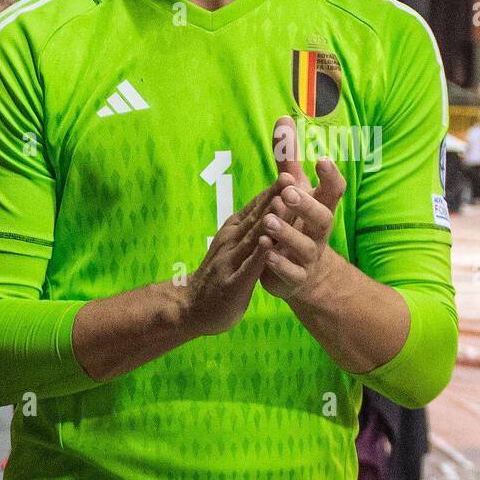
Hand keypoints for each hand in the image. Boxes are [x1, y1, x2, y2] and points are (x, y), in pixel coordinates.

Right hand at [183, 180, 281, 335]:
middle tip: (290, 177)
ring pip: (253, 238)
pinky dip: (258, 255)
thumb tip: (265, 201)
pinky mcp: (232, 284)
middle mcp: (230, 243)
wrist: (189, 307)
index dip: (271, 191)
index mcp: (232, 232)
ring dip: (268, 220)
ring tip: (283, 202)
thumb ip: (246, 225)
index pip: (255, 209)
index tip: (288, 172)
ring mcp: (230, 262)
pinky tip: (268, 244)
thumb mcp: (230, 245)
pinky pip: (248, 267)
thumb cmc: (216, 276)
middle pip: (256, 218)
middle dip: (274, 198)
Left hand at [260, 116, 347, 299]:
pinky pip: (291, 271)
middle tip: (287, 190)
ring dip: (288, 233)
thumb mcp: (293, 189)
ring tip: (269, 220)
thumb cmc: (297, 222)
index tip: (322, 159)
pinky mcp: (295, 277)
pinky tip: (266, 252)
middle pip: (322, 217)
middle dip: (306, 203)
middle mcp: (319, 231)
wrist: (301, 273)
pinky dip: (279, 262)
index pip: (333, 190)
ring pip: (305, 245)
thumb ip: (287, 158)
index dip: (330, 176)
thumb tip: (283, 117)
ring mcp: (309, 255)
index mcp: (321, 207)